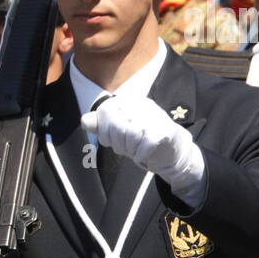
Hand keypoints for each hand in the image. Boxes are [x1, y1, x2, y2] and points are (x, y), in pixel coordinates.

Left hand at [81, 95, 205, 200]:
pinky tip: (144, 154)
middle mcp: (143, 105)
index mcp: (130, 101)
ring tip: (136, 149)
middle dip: (116, 142)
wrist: (174, 151)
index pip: (105, 111)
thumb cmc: (142, 140)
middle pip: (114, 125)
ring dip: (128, 149)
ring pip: (127, 136)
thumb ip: (102, 125)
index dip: (105, 130)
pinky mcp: (162, 133)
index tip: (114, 138)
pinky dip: (139, 156)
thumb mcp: (118, 130)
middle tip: (126, 146)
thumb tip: (84, 120)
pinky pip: (140, 148)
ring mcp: (154, 117)